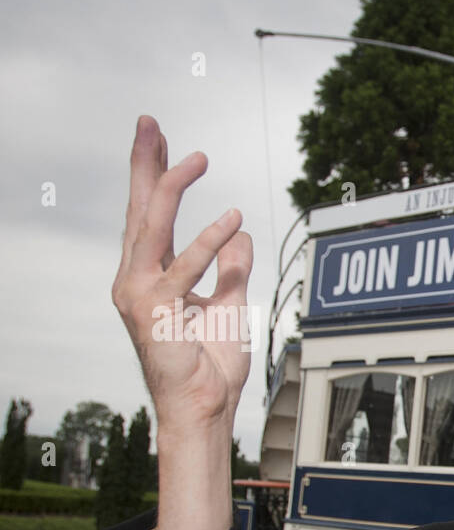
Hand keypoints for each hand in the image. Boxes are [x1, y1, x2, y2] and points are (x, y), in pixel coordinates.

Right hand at [110, 115, 253, 430]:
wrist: (203, 407)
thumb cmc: (209, 366)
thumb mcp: (228, 304)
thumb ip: (231, 268)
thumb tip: (241, 236)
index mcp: (151, 275)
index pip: (150, 214)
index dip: (154, 174)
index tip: (160, 137)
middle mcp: (136, 279)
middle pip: (140, 209)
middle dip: (146, 163)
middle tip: (149, 122)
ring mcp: (141, 294)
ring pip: (153, 227)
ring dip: (174, 188)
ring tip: (197, 158)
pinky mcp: (155, 311)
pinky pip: (184, 268)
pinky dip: (209, 241)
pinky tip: (231, 218)